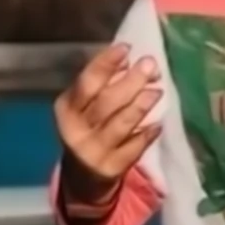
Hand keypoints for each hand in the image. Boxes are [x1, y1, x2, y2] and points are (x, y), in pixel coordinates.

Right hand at [53, 43, 162, 208]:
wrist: (83, 176)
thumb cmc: (89, 128)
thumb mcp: (86, 107)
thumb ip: (104, 83)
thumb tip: (128, 59)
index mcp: (67, 108)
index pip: (86, 83)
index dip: (105, 64)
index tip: (126, 48)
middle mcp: (75, 130)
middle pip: (106, 103)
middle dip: (130, 82)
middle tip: (151, 65)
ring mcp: (93, 151)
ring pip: (120, 125)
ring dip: (140, 106)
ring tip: (157, 91)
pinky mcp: (111, 168)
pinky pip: (133, 149)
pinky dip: (146, 135)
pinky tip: (157, 124)